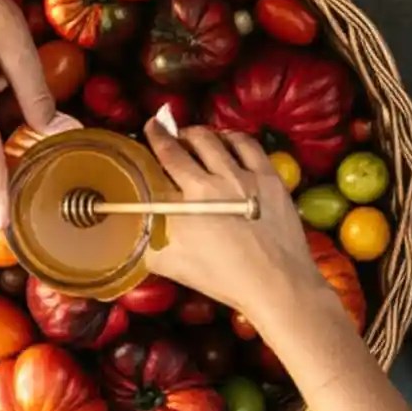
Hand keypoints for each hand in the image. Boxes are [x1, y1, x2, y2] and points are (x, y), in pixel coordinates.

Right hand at [143, 122, 327, 317]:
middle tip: (173, 135)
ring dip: (205, 133)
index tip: (152, 126)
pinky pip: (249, 146)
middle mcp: (217, 180)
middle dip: (178, 133)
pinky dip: (235, 138)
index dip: (157, 137)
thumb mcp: (174, 266)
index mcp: (189, 200)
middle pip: (192, 142)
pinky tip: (231, 142)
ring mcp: (246, 176)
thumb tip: (135, 238)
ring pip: (221, 138)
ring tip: (199, 138)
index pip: (167, 157)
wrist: (276, 284)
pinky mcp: (270, 178)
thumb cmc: (223, 279)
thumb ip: (150, 247)